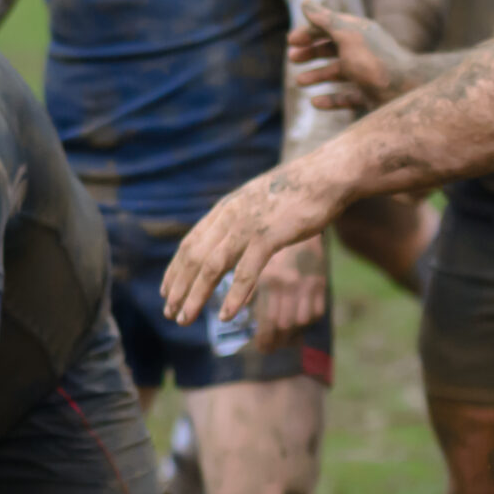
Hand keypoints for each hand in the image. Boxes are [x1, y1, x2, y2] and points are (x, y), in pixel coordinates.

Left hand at [159, 166, 349, 329]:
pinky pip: (246, 272)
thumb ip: (240, 218)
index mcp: (225, 209)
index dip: (176, 269)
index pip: (190, 243)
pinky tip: (225, 315)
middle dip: (178, 287)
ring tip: (184, 318)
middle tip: (169, 313)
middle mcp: (229, 217)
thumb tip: (231, 236)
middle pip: (194, 257)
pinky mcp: (269, 236)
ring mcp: (247, 226)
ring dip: (195, 295)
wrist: (327, 175)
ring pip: (211, 267)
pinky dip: (234, 296)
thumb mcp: (258, 202)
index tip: (166, 291)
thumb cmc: (298, 191)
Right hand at [289, 1, 412, 111]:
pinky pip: (346, 97)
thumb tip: (305, 3)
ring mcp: (367, 75)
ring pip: (338, 73)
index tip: (291, 41)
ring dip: (317, 75)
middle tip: (292, 58)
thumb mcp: (347, 35)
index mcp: (360, 33)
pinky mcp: (369, 96)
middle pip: (334, 49)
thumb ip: (325, 20)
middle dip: (312, 52)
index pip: (332, 27)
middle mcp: (363, 52)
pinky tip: (314, 102)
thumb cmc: (375, 61)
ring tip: (299, 82)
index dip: (310, 32)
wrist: (406, 91)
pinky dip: (330, 100)